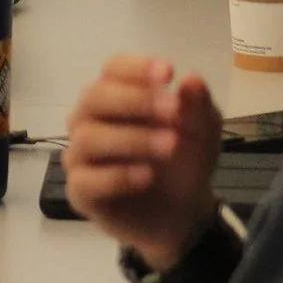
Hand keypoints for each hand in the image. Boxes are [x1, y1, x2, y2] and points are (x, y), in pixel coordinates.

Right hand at [63, 56, 224, 268]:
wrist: (183, 213)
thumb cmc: (183, 160)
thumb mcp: (202, 132)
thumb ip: (197, 106)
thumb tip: (191, 79)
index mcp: (117, 96)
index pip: (113, 69)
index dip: (136, 68)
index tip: (168, 73)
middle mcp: (90, 120)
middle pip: (94, 97)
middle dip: (134, 101)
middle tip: (172, 111)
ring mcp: (81, 156)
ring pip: (89, 137)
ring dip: (132, 138)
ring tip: (169, 147)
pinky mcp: (80, 192)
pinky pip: (86, 179)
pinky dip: (117, 175)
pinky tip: (146, 176)